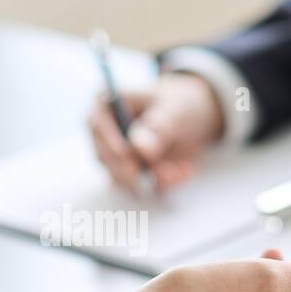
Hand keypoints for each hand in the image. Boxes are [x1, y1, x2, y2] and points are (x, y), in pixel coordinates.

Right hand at [87, 72, 224, 191]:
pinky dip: (162, 185)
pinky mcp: (130, 176)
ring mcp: (115, 157)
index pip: (97, 124)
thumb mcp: (175, 110)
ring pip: (122, 178)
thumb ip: (158, 127)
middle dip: (133, 169)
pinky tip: (184, 172)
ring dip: (152, 179)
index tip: (129, 157)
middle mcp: (104, 133)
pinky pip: (141, 188)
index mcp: (107, 104)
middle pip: (105, 158)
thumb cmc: (178, 105)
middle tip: (159, 173)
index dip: (110, 143)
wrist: (194, 120)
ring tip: (181, 169)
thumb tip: (138, 148)